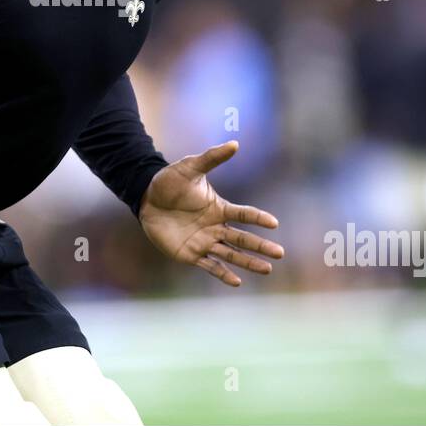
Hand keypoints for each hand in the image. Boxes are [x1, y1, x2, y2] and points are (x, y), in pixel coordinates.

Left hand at [138, 140, 284, 286]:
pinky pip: (210, 266)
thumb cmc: (169, 182)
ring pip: (232, 254)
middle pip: (243, 238)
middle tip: (279, 254)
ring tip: (267, 269)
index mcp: (219, 208)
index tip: (274, 223)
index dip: (258, 218)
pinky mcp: (191, 254)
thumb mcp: (190, 167)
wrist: (145, 199)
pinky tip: (236, 281)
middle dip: (261, 247)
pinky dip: (223, 274)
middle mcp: (216, 227)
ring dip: (249, 262)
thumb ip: (212, 158)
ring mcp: (204, 242)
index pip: (243, 214)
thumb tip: (235, 144)